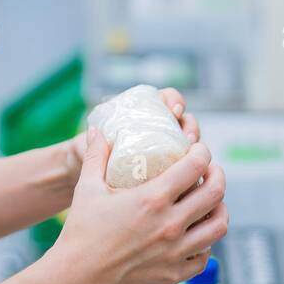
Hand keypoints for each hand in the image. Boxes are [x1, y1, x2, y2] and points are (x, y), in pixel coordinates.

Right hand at [41, 125, 227, 283]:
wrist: (76, 279)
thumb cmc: (80, 232)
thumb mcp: (86, 188)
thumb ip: (96, 156)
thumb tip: (96, 131)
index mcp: (152, 199)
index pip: (195, 166)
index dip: (202, 153)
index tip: (198, 150)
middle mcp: (170, 225)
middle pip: (215, 193)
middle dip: (217, 175)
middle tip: (210, 171)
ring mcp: (175, 252)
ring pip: (218, 226)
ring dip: (219, 209)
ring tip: (211, 202)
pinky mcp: (173, 274)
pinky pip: (205, 257)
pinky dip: (205, 242)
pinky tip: (195, 234)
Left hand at [62, 87, 196, 186]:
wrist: (89, 183)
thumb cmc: (87, 161)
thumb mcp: (86, 150)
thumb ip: (89, 145)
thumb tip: (95, 135)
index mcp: (144, 115)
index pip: (168, 100)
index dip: (175, 101)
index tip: (173, 111)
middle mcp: (160, 132)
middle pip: (186, 122)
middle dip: (191, 127)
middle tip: (188, 139)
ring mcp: (169, 154)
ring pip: (193, 147)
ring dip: (197, 152)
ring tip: (194, 163)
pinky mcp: (173, 177)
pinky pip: (191, 173)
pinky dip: (195, 176)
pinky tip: (195, 183)